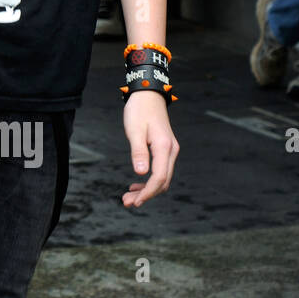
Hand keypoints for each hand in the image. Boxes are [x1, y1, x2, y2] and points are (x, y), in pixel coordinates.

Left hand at [121, 90, 178, 206]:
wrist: (148, 95)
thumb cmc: (139, 110)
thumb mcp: (134, 130)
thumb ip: (138, 152)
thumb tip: (141, 173)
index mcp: (164, 147)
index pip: (159, 177)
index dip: (148, 192)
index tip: (135, 201)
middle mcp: (171, 151)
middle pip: (162, 181)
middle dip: (146, 195)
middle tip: (127, 202)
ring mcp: (170, 150)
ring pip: (162, 177)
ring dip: (147, 189)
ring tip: (129, 196)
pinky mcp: (165, 149)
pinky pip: (160, 170)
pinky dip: (149, 180)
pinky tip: (137, 183)